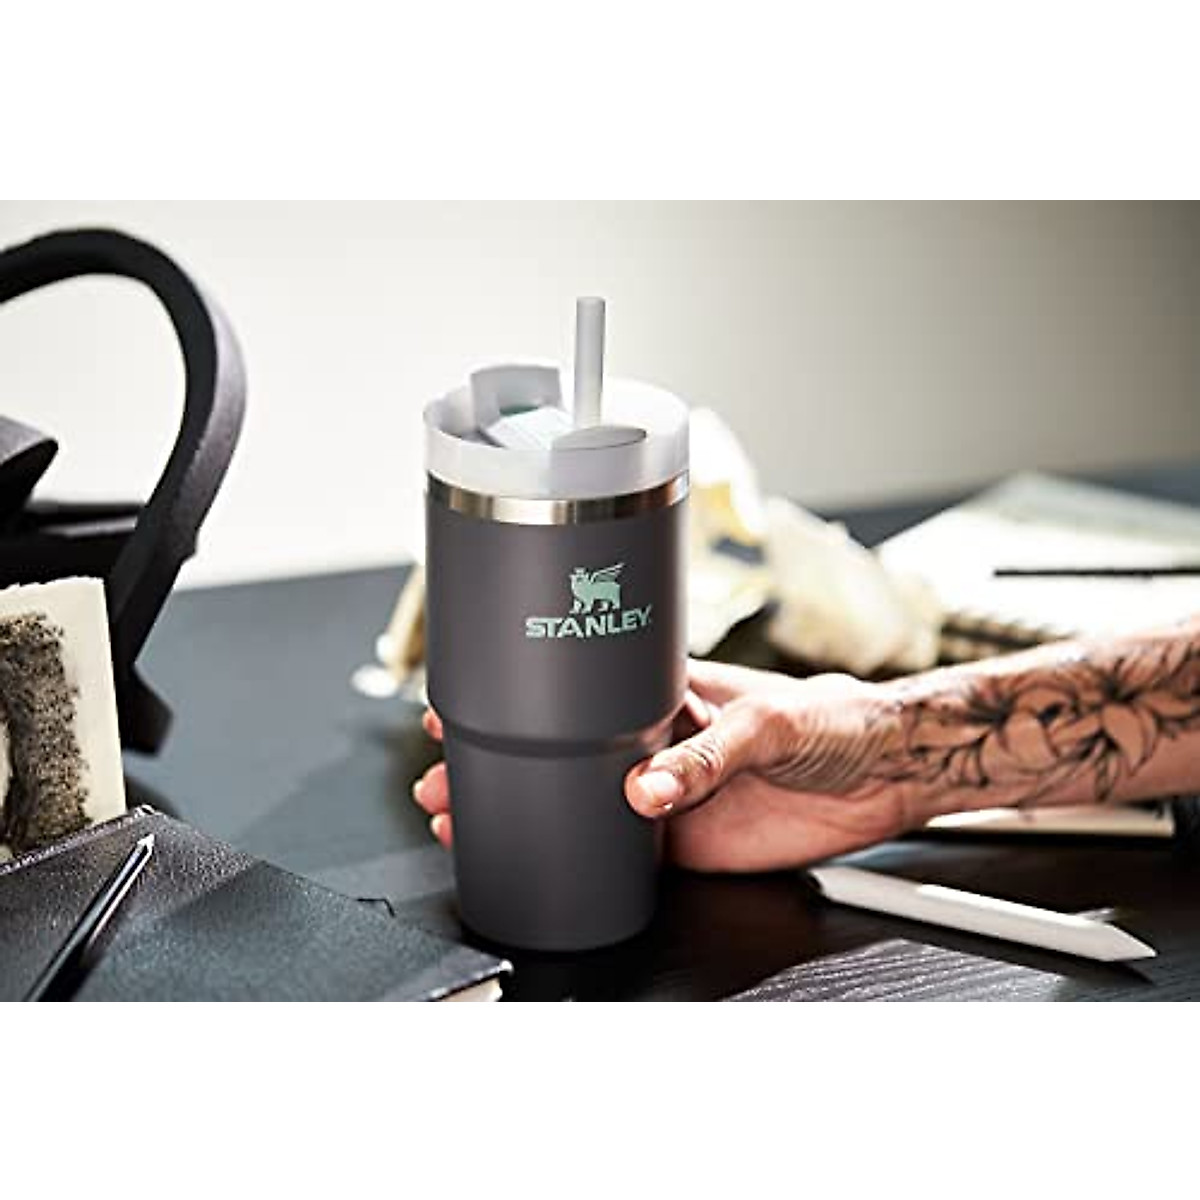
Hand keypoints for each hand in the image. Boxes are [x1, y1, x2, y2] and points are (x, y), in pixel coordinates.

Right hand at [412, 660, 916, 871]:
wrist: (885, 775)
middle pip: (562, 754)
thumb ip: (709, 754)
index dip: (523, 695)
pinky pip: (622, 855)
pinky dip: (582, 861)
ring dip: (530, 814)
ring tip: (472, 822)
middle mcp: (657, 741)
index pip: (579, 688)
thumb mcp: (770, 720)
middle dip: (501, 764)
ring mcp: (668, 794)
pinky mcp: (686, 844)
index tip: (467, 703)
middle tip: (448, 781)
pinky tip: (546, 863)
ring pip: (580, 806)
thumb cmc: (836, 716)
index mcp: (667, 690)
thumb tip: (645, 789)